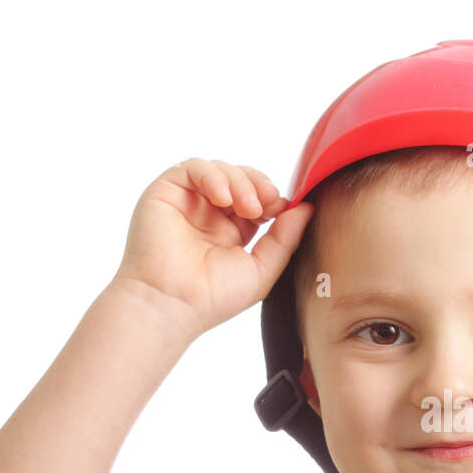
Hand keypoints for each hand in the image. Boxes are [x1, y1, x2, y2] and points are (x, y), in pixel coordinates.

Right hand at [112, 157, 313, 338]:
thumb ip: (286, 238)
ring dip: (240, 181)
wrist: (173, 304)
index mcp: (231, 232)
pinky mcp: (165, 193)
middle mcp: (208, 215)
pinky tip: (223, 198)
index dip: (272, 198)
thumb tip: (307, 208)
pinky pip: (192, 168)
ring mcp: (187, 203)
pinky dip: (213, 176)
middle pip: (241, 179)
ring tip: (247, 206)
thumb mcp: (262, 268)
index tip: (285, 208)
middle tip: (268, 201)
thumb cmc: (212, 298)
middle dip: (259, 185)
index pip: (257, 200)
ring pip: (220, 170)